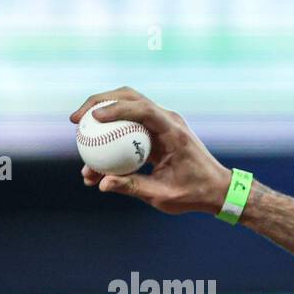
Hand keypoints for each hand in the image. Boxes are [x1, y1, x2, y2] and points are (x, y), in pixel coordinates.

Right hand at [71, 87, 231, 214]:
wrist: (218, 190)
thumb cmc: (196, 193)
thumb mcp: (164, 195)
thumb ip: (133, 187)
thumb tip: (102, 183)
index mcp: (174, 132)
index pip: (143, 109)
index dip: (116, 109)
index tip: (92, 118)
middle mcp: (169, 121)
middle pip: (129, 97)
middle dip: (99, 103)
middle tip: (75, 120)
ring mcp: (164, 123)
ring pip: (128, 106)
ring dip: (102, 112)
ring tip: (78, 128)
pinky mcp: (159, 131)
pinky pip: (131, 124)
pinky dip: (113, 130)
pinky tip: (94, 146)